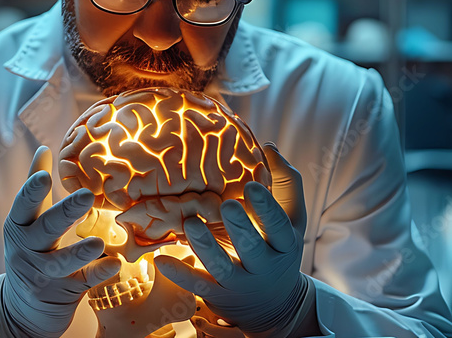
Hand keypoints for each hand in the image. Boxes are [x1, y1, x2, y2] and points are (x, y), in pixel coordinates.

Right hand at [0, 146, 121, 337]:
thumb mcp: (27, 221)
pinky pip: (83, 282)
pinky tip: (115, 264)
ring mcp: (45, 273)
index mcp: (19, 226)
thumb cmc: (31, 251)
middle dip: (64, 213)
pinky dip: (98, 273)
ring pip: (60, 262)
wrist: (22, 307)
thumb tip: (43, 149)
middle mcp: (28, 250)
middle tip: (86, 196)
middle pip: (44, 230)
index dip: (32, 191)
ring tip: (99, 243)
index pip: (23, 207)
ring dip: (79, 252)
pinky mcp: (64, 291)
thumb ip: (36, 187)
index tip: (44, 176)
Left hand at [154, 143, 308, 337]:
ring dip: (205, 247)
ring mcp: (240, 282)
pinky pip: (198, 285)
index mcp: (284, 243)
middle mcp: (265, 265)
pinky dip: (179, 274)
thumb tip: (268, 146)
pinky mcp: (218, 294)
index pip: (278, 226)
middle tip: (225, 206)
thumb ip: (285, 182)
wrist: (274, 304)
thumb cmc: (278, 245)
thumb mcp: (292, 218)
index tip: (252, 187)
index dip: (266, 208)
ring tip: (189, 224)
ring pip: (222, 267)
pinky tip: (160, 259)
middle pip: (252, 247)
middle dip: (239, 227)